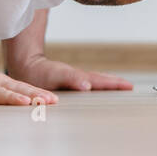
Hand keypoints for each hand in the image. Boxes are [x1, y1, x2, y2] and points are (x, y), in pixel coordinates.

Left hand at [7, 54, 133, 92]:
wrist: (26, 65)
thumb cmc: (39, 73)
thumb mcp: (56, 76)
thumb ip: (72, 79)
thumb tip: (88, 85)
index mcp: (79, 78)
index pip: (101, 82)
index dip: (115, 84)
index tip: (129, 86)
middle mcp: (79, 78)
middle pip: (101, 80)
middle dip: (116, 83)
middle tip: (130, 87)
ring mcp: (74, 79)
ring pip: (96, 81)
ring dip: (108, 84)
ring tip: (119, 87)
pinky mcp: (68, 82)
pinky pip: (87, 83)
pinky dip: (97, 85)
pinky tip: (96, 89)